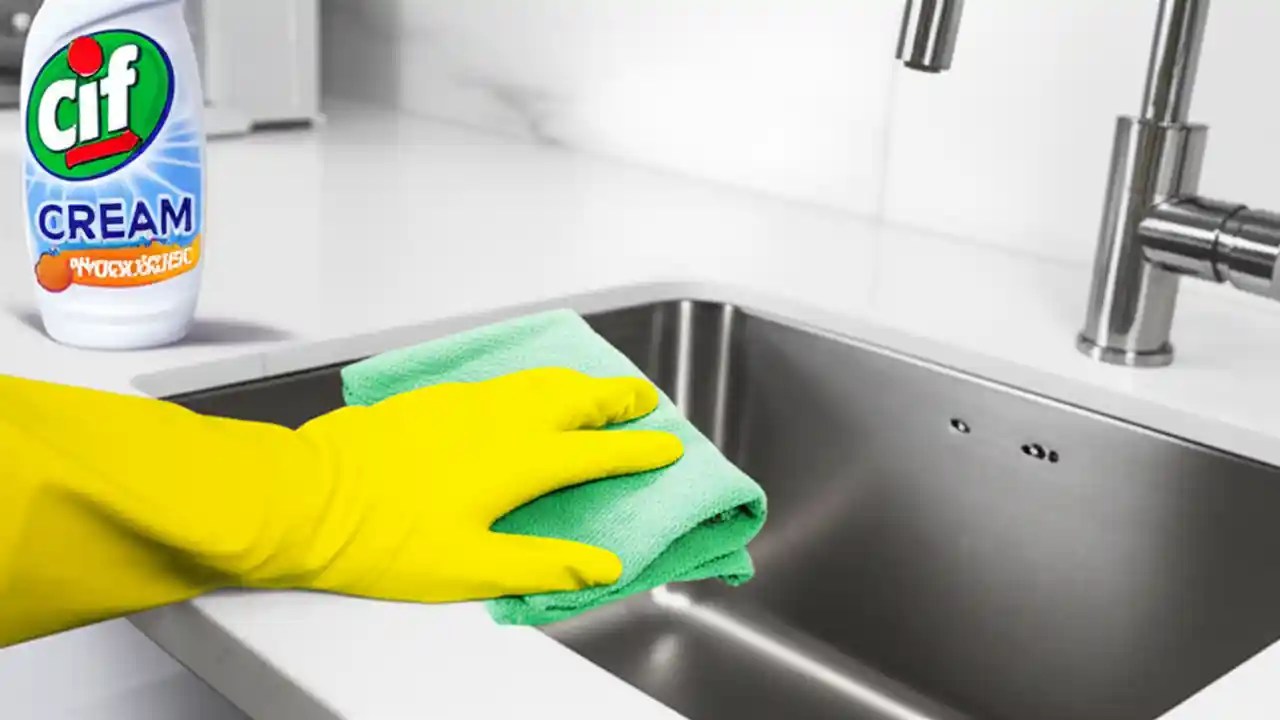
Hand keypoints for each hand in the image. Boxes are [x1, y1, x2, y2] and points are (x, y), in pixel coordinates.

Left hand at [285, 368, 682, 601]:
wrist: (307, 498)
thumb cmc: (386, 541)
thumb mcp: (469, 568)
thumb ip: (541, 564)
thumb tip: (603, 566)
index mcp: (518, 460)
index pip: (596, 452)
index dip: (638, 450)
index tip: (668, 445)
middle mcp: (499, 420)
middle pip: (574, 397)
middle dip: (616, 396)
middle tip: (644, 397)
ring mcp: (464, 403)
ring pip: (537, 381)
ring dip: (577, 384)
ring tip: (596, 392)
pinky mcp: (433, 400)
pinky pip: (502, 382)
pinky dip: (534, 384)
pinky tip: (524, 395)